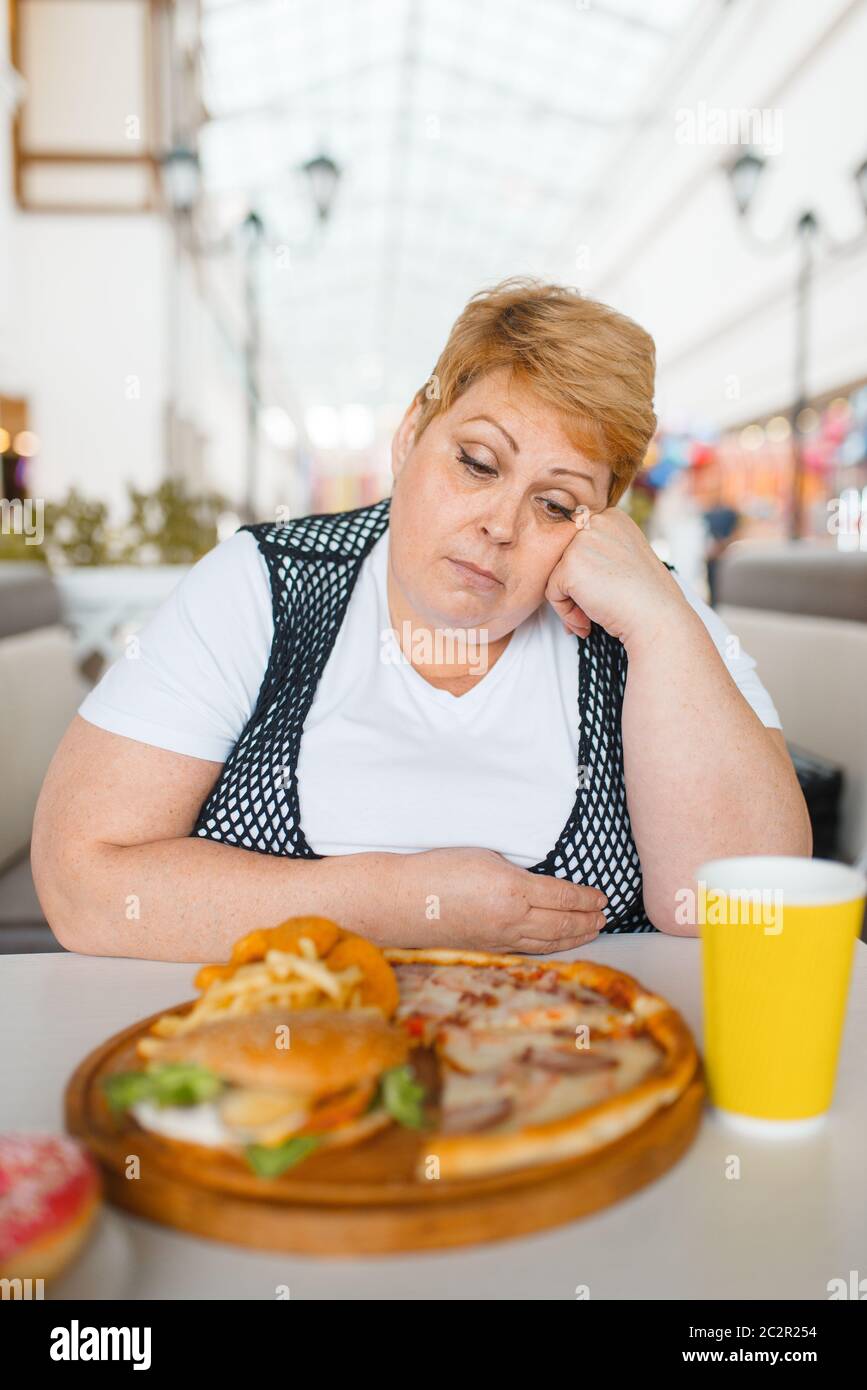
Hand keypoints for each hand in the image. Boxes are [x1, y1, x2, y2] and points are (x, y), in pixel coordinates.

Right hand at [392, 847, 607, 953]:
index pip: (563, 896)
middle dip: (587, 919)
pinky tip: (558, 943)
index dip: (586, 898)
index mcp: (513, 889)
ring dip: (576, 936)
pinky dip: (552, 946)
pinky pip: (529, 949)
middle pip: (562, 923)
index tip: (601, 897)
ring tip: (593, 930)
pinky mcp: (489, 949)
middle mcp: (512, 918)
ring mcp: (501, 938)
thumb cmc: (437, 870)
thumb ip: (517, 872)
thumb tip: (537, 884)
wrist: (402, 902)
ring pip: (549, 941)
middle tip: (604, 915)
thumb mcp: (483, 857)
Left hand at [545, 506, 687, 648]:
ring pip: (555, 575)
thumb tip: (573, 565)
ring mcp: (581, 542)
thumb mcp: (626, 559)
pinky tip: (587, 622)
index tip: (605, 593)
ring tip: (589, 619)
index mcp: (611, 517)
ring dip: (569, 602)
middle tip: (593, 610)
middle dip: (575, 588)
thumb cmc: (646, 597)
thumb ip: (601, 552)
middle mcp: (596, 522)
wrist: (657, 617)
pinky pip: (551, 592)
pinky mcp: (570, 566)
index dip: (587, 574)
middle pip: (564, 558)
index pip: (579, 544)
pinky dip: (565, 613)